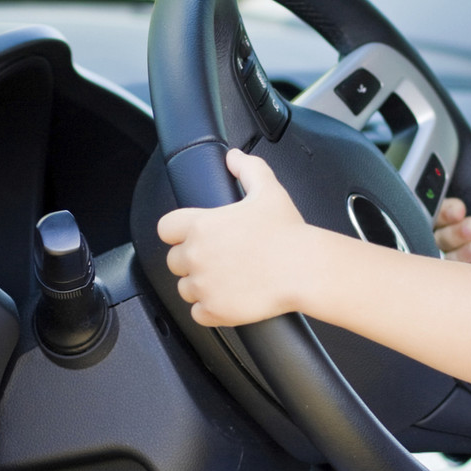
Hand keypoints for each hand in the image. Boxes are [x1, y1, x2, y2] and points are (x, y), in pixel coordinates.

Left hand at [157, 148, 309, 326]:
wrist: (305, 269)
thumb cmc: (288, 232)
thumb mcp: (269, 190)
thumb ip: (248, 168)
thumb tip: (234, 157)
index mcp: (200, 225)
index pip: (165, 228)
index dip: (178, 232)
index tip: (193, 235)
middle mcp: (195, 256)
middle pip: (174, 261)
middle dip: (192, 260)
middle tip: (219, 258)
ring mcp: (203, 286)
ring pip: (185, 288)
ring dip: (199, 285)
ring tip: (226, 279)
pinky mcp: (214, 311)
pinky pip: (198, 313)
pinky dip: (209, 309)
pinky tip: (228, 298)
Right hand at [433, 151, 470, 266]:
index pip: (445, 194)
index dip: (444, 196)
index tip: (460, 202)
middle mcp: (461, 221)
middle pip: (437, 218)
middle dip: (447, 216)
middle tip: (468, 217)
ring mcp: (461, 243)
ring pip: (441, 240)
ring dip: (455, 236)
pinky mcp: (466, 264)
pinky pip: (451, 262)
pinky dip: (461, 256)